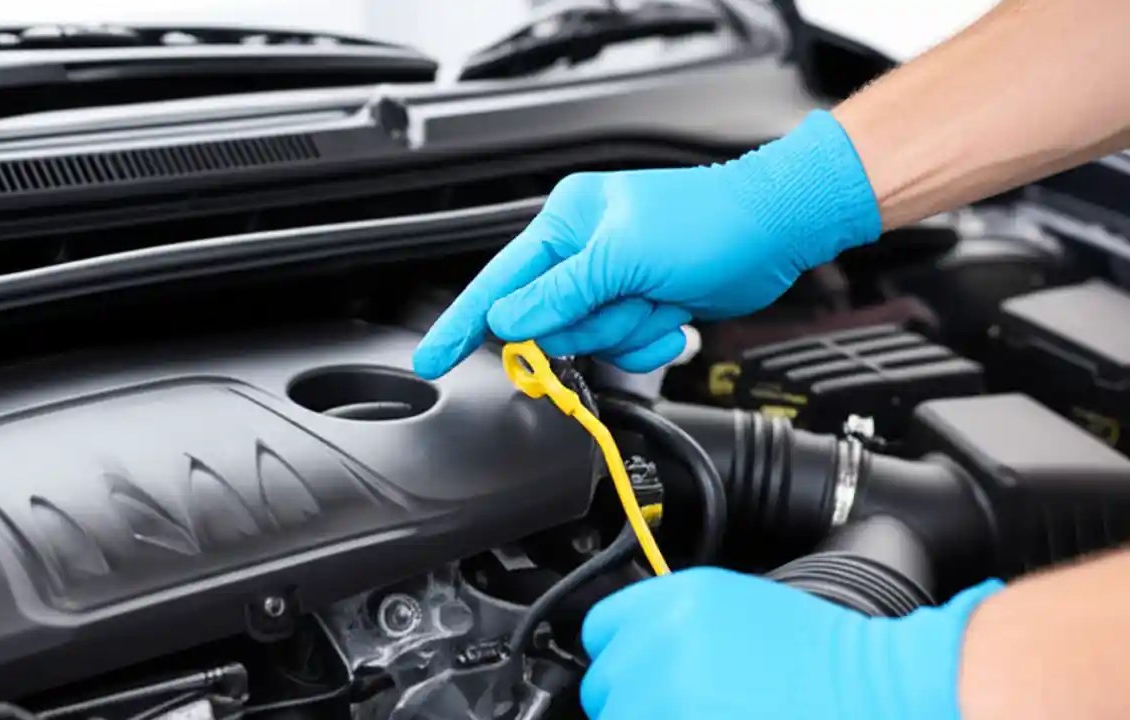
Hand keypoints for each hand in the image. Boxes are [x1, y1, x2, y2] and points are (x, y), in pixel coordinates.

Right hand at [412, 110, 881, 379]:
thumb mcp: (622, 258)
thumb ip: (560, 294)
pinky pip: (624, 346)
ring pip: (588, 340)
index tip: (434, 358)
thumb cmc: (708, 222)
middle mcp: (582, 251)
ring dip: (627, 330)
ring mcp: (613, 281)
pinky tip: (674, 311)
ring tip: (659, 298)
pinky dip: (651, 338)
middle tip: (624, 300)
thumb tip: (510, 320)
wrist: (776, 231)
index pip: (499, 282)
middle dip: (588, 324)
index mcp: (565, 223)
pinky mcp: (641, 304)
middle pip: (546, 322)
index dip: (464, 324)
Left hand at [580, 568, 1002, 719]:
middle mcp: (660, 646)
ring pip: (623, 718)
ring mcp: (671, 697)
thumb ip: (672, 621)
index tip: (634, 672)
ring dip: (651, 717)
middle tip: (679, 704)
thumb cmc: (819, 651)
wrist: (873, 686)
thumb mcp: (734, 605)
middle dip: (633, 701)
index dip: (621, 656)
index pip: (600, 631)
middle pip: (605, 688)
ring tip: (702, 712)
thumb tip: (636, 648)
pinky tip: (713, 717)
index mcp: (670, 602)